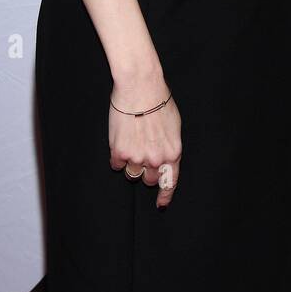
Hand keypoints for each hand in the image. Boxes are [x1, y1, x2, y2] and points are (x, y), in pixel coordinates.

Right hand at [109, 73, 182, 209]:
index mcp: (173, 152)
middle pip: (150, 180)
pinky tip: (121, 139)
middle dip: (147, 171)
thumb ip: (169, 145)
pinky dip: (118, 156)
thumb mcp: (173, 125)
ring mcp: (137, 158)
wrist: (140, 87)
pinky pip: (117, 164)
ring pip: (132, 174)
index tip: (161, 204)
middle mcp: (156, 159)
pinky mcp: (119, 152)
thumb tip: (163, 158)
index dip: (165, 196)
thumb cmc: (158, 100)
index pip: (170, 182)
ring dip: (131, 164)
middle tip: (143, 153)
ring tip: (131, 143)